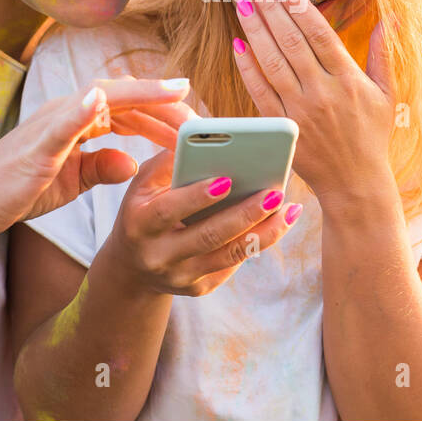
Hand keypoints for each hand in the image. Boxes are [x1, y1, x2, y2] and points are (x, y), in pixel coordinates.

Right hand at [0, 78, 194, 241]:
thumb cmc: (18, 191)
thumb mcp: (73, 181)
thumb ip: (102, 167)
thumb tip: (133, 164)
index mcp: (76, 119)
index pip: (129, 108)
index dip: (163, 111)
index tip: (195, 120)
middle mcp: (66, 111)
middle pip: (126, 97)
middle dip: (165, 103)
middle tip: (201, 115)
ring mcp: (50, 122)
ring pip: (103, 97)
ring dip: (142, 94)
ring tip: (177, 92)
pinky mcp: (36, 144)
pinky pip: (61, 121)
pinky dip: (81, 107)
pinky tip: (102, 98)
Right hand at [103, 149, 298, 296]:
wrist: (132, 269)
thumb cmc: (144, 210)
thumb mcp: (143, 185)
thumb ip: (167, 162)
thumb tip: (201, 133)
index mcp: (140, 224)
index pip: (168, 210)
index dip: (197, 197)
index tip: (227, 179)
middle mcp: (158, 255)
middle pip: (208, 237)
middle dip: (244, 215)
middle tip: (275, 193)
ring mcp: (180, 276)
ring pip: (229, 256)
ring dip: (264, 232)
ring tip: (289, 208)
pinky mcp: (200, 288)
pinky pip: (233, 265)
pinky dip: (258, 242)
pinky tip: (279, 222)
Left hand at [229, 0, 397, 203]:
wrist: (355, 183)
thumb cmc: (372, 136)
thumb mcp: (386, 94)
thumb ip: (383, 54)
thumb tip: (392, 18)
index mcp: (348, 79)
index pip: (319, 33)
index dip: (298, 5)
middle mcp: (323, 92)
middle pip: (291, 41)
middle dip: (271, 7)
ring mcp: (300, 111)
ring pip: (272, 62)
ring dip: (255, 30)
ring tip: (243, 1)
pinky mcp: (282, 127)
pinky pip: (260, 93)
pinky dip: (248, 68)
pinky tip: (237, 44)